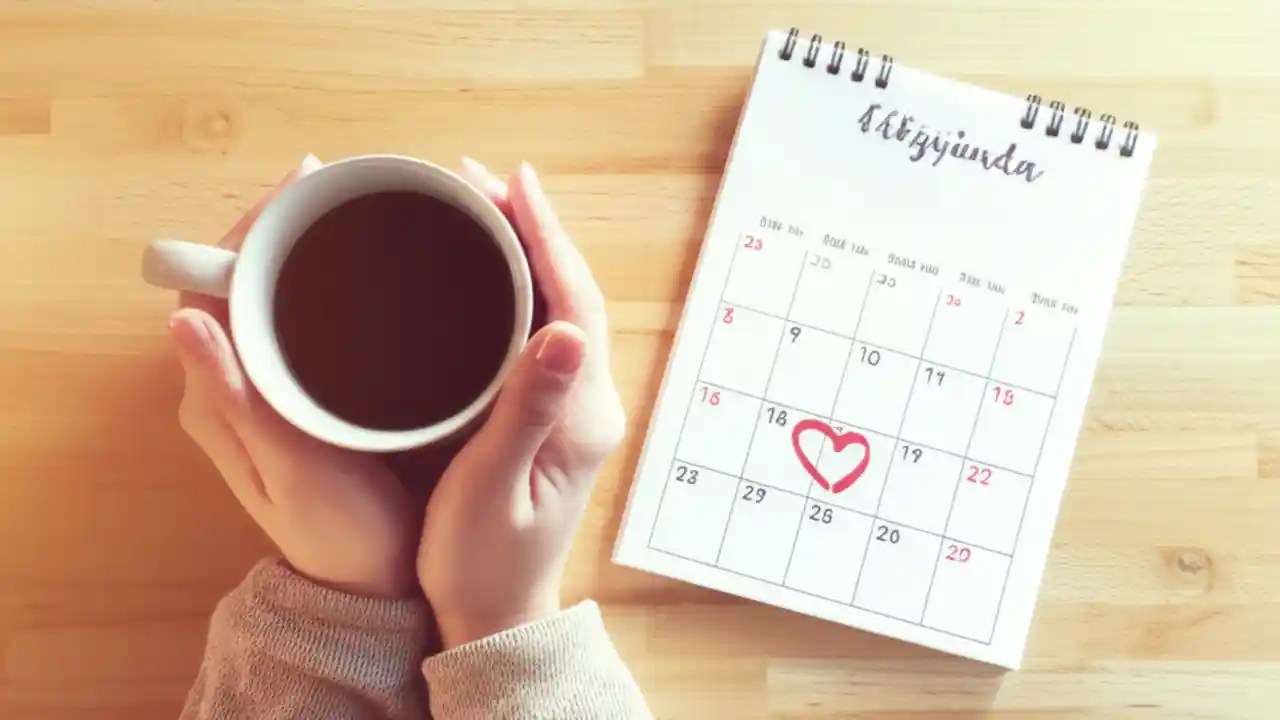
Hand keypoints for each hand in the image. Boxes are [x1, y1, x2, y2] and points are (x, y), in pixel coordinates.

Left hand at [170, 155, 419, 597]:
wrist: (366, 584)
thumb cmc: (337, 533)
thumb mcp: (290, 470)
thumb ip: (241, 398)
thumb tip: (185, 318)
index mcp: (217, 395)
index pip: (211, 284)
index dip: (249, 228)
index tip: (302, 189)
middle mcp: (234, 381)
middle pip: (242, 280)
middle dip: (282, 226)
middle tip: (338, 188)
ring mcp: (268, 387)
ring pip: (274, 297)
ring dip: (306, 250)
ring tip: (356, 211)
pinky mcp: (302, 394)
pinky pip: (303, 321)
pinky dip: (328, 284)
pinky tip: (367, 268)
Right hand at [418, 160, 625, 647]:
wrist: (496, 614)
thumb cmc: (483, 561)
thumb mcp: (492, 484)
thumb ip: (526, 407)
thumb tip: (559, 329)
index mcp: (584, 414)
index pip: (574, 304)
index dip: (546, 238)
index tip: (513, 184)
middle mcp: (590, 401)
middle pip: (570, 294)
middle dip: (532, 230)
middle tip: (480, 180)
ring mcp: (574, 405)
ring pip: (558, 306)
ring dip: (525, 252)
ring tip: (478, 205)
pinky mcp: (552, 412)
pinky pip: (541, 330)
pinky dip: (516, 288)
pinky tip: (484, 269)